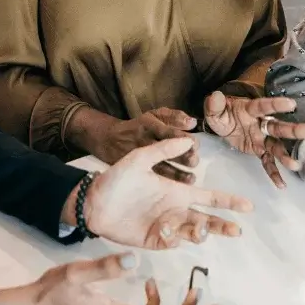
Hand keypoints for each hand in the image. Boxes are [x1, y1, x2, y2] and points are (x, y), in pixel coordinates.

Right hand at [68, 106, 198, 178]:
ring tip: (191, 179)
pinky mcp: (134, 172)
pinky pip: (152, 181)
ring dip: (178, 175)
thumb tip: (192, 123)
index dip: (185, 140)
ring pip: (161, 169)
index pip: (170, 133)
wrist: (109, 140)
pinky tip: (177, 189)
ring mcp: (137, 158)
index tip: (195, 145)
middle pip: (167, 152)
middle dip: (184, 158)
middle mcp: (143, 142)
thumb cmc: (139, 127)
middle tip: (194, 161)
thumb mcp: (154, 115)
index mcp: (149, 125)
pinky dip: (167, 185)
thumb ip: (174, 117)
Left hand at [74, 138, 252, 249]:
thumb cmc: (116, 178)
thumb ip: (162, 150)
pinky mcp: (153, 240)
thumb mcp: (139, 159)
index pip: (208, 197)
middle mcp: (175, 210)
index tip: (248, 206)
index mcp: (176, 191)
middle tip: (237, 230)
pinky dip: (174, 238)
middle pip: (207, 220)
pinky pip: (171, 242)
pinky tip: (167, 230)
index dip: (228, 201)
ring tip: (200, 227)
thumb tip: (188, 139)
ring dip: (200, 232)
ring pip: (192, 233)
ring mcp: (165, 226)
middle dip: (223, 225)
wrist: (92, 201)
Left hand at [203, 91, 304, 188]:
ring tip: (296, 165)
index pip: (263, 106)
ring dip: (286, 155)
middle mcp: (260, 124)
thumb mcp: (214, 109)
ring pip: (276, 146)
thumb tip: (216, 96)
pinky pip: (267, 162)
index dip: (276, 105)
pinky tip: (282, 185)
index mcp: (250, 110)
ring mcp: (262, 138)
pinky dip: (274, 173)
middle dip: (294, 130)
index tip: (292, 104)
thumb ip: (214, 104)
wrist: (223, 124)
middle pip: (277, 127)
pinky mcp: (259, 151)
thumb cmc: (221, 113)